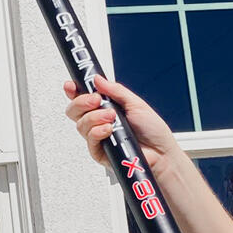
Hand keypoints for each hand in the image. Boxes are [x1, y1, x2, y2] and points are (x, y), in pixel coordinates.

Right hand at [63, 74, 179, 175]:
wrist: (161, 153)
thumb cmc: (152, 130)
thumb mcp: (136, 103)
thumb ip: (115, 91)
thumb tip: (98, 79)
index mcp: (106, 107)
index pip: (82, 97)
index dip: (73, 90)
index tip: (71, 85)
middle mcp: (99, 121)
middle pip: (74, 110)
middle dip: (81, 102)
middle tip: (96, 100)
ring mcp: (98, 137)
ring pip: (81, 124)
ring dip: (95, 117)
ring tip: (112, 117)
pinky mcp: (99, 152)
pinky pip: (89, 140)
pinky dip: (97, 132)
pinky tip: (109, 130)